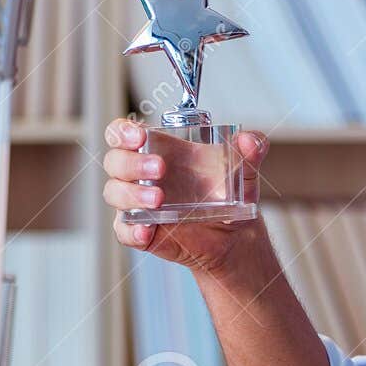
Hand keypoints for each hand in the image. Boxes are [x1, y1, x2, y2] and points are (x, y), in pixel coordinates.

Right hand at [101, 117, 270, 274]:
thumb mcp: (243, 170)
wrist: (233, 233)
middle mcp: (140, 174)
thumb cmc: (228, 193)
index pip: (122, 133)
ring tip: (159, 199)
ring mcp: (136, 203)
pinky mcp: (140, 230)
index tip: (139, 135)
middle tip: (159, 168)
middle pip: (115, 161)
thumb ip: (249, 150)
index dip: (122, 131)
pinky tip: (147, 231)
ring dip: (132, 195)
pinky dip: (131, 231)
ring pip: (114, 193)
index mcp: (157, 149)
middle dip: (132, 162)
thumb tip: (250, 140)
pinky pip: (124, 231)